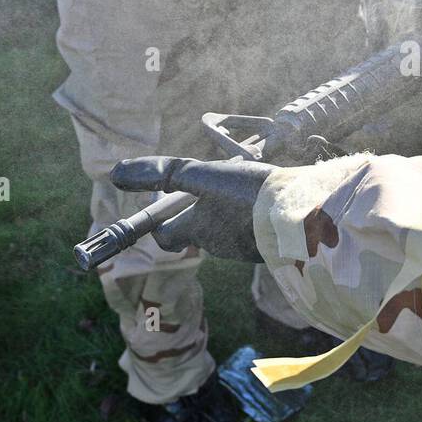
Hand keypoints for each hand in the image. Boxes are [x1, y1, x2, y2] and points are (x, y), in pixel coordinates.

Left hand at [110, 156, 274, 261]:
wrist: (305, 212)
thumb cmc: (250, 193)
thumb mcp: (205, 175)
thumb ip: (165, 173)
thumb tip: (116, 173)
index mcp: (199, 228)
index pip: (164, 235)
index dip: (160, 223)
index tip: (162, 205)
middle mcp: (218, 244)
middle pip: (196, 233)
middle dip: (196, 217)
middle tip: (209, 193)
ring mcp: (244, 248)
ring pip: (225, 231)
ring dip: (227, 215)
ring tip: (244, 192)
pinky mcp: (269, 245)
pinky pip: (250, 233)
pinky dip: (250, 219)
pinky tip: (265, 204)